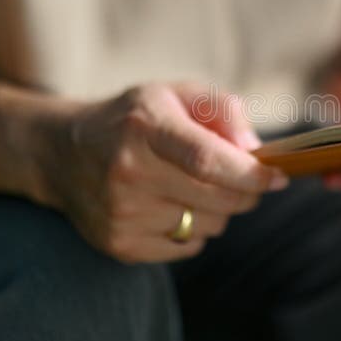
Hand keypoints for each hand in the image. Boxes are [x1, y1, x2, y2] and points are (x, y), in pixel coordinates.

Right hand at [35, 83, 286, 262]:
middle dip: (246, 192)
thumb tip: (255, 150)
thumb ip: (223, 110)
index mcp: (145, 127)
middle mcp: (128, 172)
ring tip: (192, 186)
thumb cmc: (134, 119)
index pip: (208, 159)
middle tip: (245, 180)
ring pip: (210, 226)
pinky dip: (194, 230)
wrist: (62, 152)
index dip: (250, 174)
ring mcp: (121, 213)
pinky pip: (188, 247)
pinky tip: (170, 206)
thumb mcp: (175, 94)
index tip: (278, 177)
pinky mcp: (118, 244)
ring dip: (218, 210)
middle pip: (218, 199)